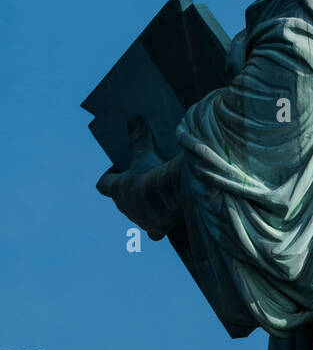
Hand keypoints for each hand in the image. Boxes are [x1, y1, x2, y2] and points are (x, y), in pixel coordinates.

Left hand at [96, 116, 168, 240]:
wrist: (172, 197)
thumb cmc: (153, 173)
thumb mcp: (146, 153)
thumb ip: (138, 138)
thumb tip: (133, 119)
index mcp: (118, 190)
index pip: (104, 184)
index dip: (110, 175)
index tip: (120, 167)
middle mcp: (126, 208)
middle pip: (122, 200)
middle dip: (131, 190)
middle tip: (146, 177)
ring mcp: (141, 221)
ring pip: (139, 214)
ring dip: (146, 207)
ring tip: (161, 195)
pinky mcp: (158, 229)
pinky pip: (156, 230)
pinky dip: (161, 224)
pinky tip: (171, 217)